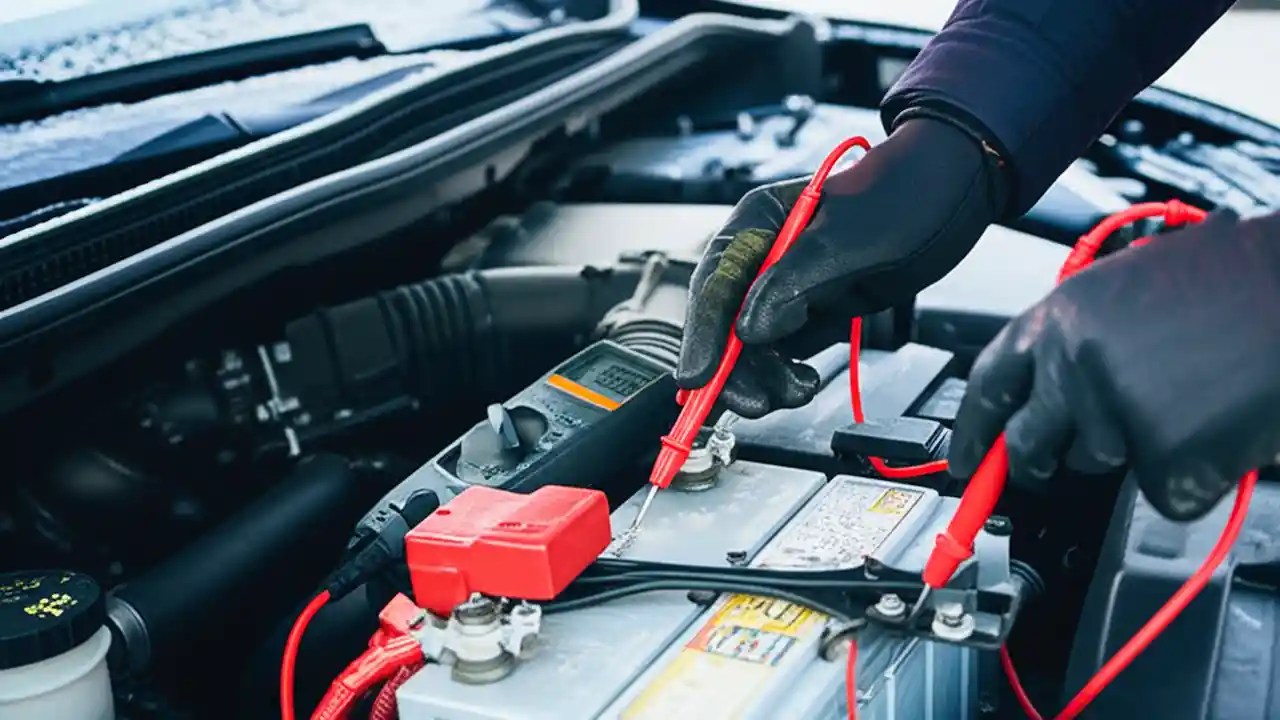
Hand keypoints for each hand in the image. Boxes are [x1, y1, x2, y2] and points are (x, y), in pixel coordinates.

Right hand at [675, 117, 1006, 417]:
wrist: (953, 194)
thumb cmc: (905, 196)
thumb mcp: (847, 240)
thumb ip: (791, 284)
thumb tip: (747, 331)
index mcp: (758, 223)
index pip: (715, 285)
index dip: (702, 335)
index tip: (697, 378)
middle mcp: (762, 256)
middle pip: (724, 323)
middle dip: (734, 368)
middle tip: (754, 403)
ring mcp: (783, 286)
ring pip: (749, 346)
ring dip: (764, 377)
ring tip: (796, 390)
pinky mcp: (807, 310)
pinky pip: (779, 353)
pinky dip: (784, 375)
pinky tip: (803, 382)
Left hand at [949, 210, 1279, 519]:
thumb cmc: (1230, 281)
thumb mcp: (1126, 288)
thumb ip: (1076, 339)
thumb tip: (1039, 397)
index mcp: (1058, 317)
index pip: (989, 386)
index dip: (973, 431)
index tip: (966, 462)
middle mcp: (1074, 364)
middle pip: (1030, 444)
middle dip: (1040, 462)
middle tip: (1063, 460)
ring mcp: (1116, 411)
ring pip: (1099, 465)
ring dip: (1137, 449)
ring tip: (1185, 399)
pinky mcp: (1165, 455)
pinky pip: (1163, 492)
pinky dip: (1193, 476)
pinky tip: (1219, 428)